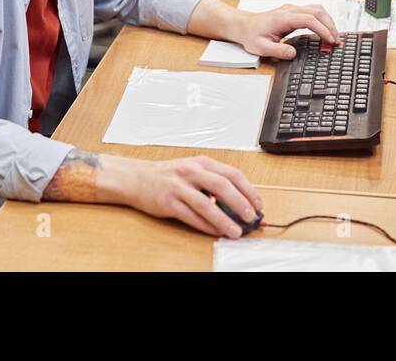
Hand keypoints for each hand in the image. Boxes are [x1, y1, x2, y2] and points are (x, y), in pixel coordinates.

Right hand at [122, 156, 263, 237]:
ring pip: (206, 204)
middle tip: (252, 217)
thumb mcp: (192, 170)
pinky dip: (206, 226)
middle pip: (222, 186)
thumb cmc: (168, 175)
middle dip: (240, 203)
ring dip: (224, 219)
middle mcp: (191, 171)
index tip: (258, 204)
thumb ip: (213, 181)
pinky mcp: (168, 202)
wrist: (136, 178)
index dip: (248, 190)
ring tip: (236, 231)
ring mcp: (179, 186)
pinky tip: (215, 232)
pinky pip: (191, 216)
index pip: (232, 174)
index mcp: (201, 162)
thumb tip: (239, 201)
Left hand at [231, 3, 338, 58]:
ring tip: (334, 37)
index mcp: (283, 18)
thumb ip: (278, 51)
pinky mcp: (293, 12)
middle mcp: (289, 10)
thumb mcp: (261, 48)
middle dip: (330, 26)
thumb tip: (293, 54)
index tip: (330, 40)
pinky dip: (322, 21)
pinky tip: (326, 31)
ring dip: (328, 22)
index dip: (322, 29)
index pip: (309, 19)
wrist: (244, 26)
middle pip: (317, 11)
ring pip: (317, 10)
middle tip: (337, 41)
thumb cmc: (251, 35)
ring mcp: (292, 9)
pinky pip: (313, 12)